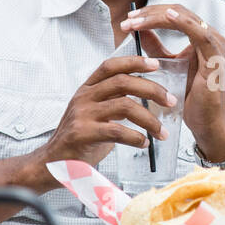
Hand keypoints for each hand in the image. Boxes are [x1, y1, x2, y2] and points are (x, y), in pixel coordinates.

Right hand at [32, 55, 176, 178]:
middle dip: (151, 89)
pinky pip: (117, 131)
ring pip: (125, 106)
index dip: (134, 62)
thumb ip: (115, 102)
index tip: (156, 64)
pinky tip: (143, 143)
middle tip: (170, 101)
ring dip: (150, 119)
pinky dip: (136, 138)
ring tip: (162, 131)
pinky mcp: (83, 133)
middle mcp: (84, 97)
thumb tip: (147, 97)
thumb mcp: (95, 113)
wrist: (55, 162)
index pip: (111, 66)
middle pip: (122, 82)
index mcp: (87, 89)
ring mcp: (82, 114)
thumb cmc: (80, 139)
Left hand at [119, 4, 224, 160]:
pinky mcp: (215, 57)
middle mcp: (210, 37)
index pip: (174, 14)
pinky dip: (182, 23)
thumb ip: (156, 48)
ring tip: (136, 21)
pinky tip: (166, 16)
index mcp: (201, 37)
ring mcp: (215, 45)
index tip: (129, 19)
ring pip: (185, 18)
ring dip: (157, 17)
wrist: (204, 122)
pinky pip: (199, 33)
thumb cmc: (190, 97)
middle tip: (128, 18)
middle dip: (150, 13)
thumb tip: (138, 30)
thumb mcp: (168, 66)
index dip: (151, 13)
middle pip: (178, 11)